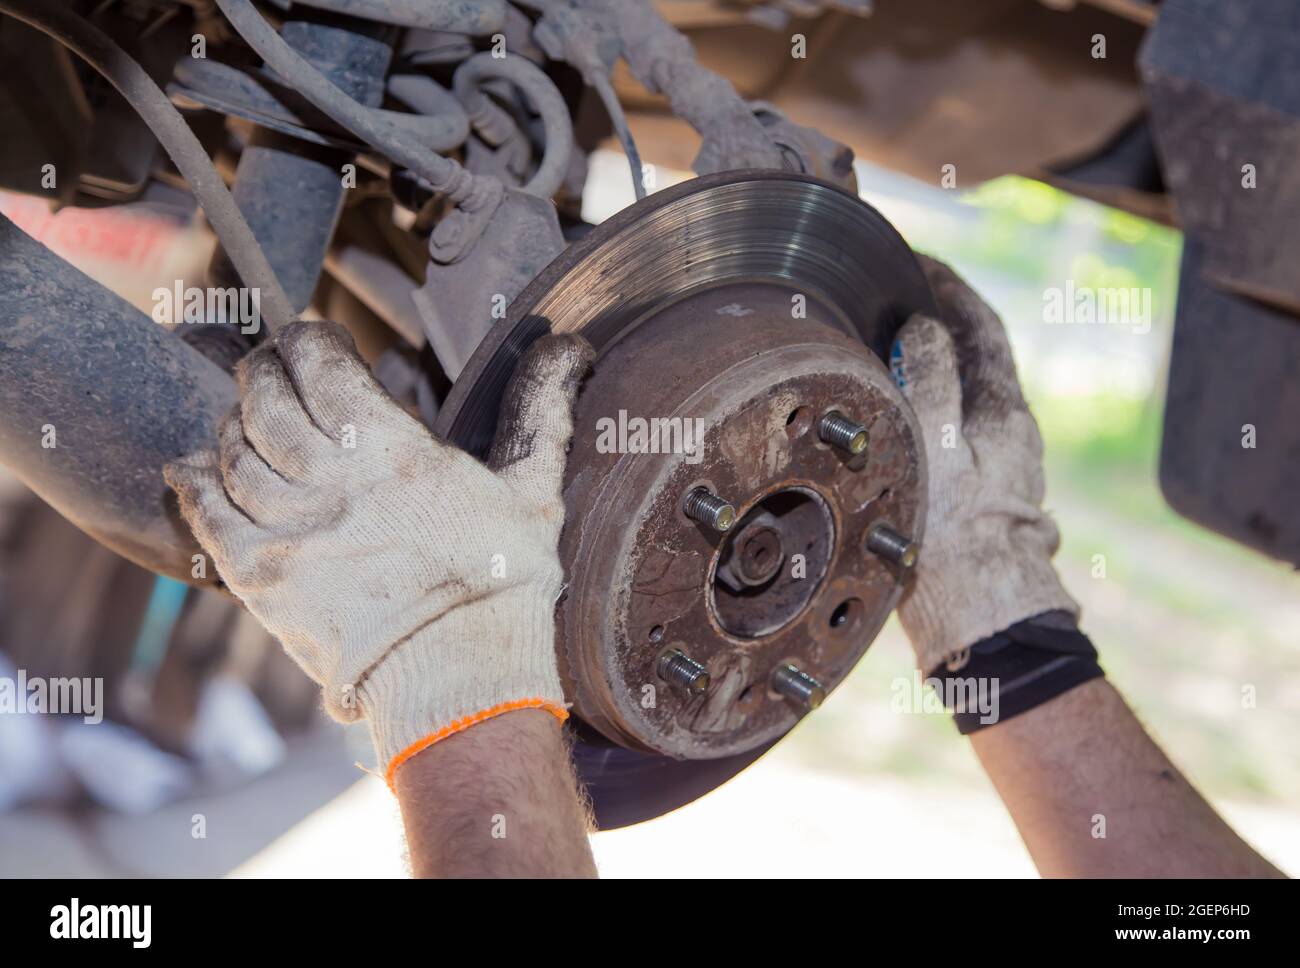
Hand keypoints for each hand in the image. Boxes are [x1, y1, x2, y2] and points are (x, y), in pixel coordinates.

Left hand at [165, 321, 592, 784]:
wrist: (459, 676)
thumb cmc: (503, 585)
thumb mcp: (533, 490)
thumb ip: (540, 412)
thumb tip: (571, 348)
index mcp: (391, 449)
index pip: (320, 366)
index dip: (308, 342)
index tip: (313, 340)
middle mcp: (328, 479)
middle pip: (266, 401)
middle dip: (263, 373)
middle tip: (269, 368)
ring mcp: (287, 529)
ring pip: (235, 453)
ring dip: (235, 425)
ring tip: (245, 420)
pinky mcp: (261, 578)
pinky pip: (207, 515)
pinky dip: (194, 482)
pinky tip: (192, 468)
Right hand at [891, 257, 1076, 673]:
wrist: (983, 623)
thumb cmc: (953, 540)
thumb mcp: (933, 447)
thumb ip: (929, 380)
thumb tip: (925, 326)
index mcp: (1003, 412)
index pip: (980, 325)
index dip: (948, 284)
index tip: (915, 260)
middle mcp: (1009, 433)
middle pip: (974, 354)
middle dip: (936, 317)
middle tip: (891, 294)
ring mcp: (997, 464)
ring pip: (961, 392)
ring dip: (928, 360)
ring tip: (882, 342)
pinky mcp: (978, 494)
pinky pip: (951, 426)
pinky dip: (924, 401)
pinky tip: (891, 412)